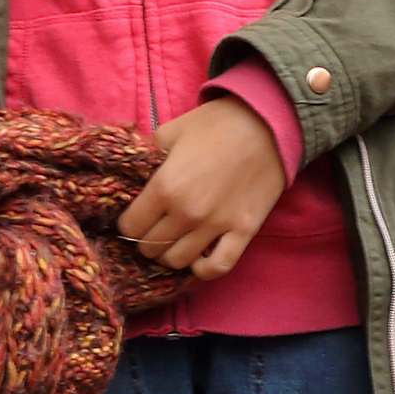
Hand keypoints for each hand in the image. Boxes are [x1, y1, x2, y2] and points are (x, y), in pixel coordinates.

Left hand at [118, 96, 291, 281]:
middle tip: (152, 228)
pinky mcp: (243, 231)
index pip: (130, 226)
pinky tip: (198, 257)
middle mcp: (187, 213)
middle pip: (150, 247)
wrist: (267, 123)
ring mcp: (217, 225)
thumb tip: (132, 176)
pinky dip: (203, 269)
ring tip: (173, 240)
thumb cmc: (215, 124)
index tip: (134, 216)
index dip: (127, 223)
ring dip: (169, 255)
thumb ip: (146, 157)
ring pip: (178, 261)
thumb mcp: (170, 131)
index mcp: (165, 187)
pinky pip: (218, 268)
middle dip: (145, 240)